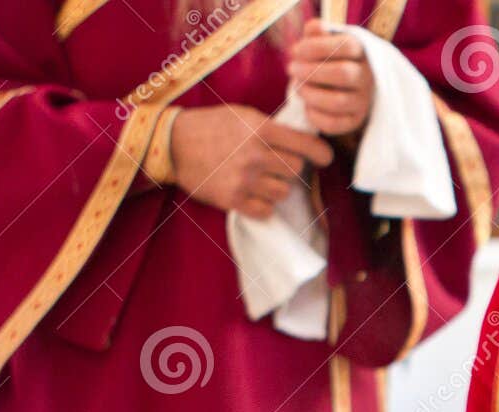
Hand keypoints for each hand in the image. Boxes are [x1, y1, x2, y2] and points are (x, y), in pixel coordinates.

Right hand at [170, 104, 333, 219]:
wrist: (172, 143)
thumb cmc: (210, 125)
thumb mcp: (243, 115)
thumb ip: (271, 128)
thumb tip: (303, 140)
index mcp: (261, 129)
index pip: (305, 145)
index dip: (320, 153)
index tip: (326, 158)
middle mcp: (256, 155)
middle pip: (297, 170)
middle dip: (289, 167)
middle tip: (275, 164)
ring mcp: (245, 180)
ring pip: (283, 192)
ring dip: (276, 187)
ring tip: (260, 178)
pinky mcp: (233, 200)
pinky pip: (266, 210)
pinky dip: (263, 205)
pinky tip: (252, 194)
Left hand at [288, 18, 375, 136]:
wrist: (339, 86)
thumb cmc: (327, 58)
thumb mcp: (323, 40)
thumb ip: (317, 30)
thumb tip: (316, 29)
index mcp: (362, 52)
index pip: (346, 46)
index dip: (317, 47)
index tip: (295, 51)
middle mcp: (367, 77)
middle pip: (344, 73)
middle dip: (311, 71)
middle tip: (291, 69)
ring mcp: (363, 101)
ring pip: (339, 101)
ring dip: (311, 94)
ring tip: (297, 87)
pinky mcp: (355, 121)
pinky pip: (335, 124)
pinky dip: (315, 115)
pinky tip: (306, 106)